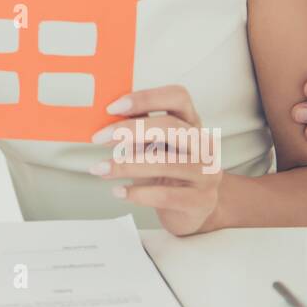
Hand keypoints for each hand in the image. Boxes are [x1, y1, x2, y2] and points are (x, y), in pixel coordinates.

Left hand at [90, 84, 221, 236]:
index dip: (146, 98)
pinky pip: (165, 195)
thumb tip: (105, 118)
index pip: (178, 96)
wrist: (192, 209)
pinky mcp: (201, 201)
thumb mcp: (154, 145)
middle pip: (170, 127)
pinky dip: (137, 193)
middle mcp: (204, 144)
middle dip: (130, 130)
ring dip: (126, 165)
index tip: (113, 107)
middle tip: (99, 138)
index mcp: (192, 122)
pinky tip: (119, 191)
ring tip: (101, 168)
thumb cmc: (167, 172)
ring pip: (165, 162)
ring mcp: (207, 173)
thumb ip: (137, 129)